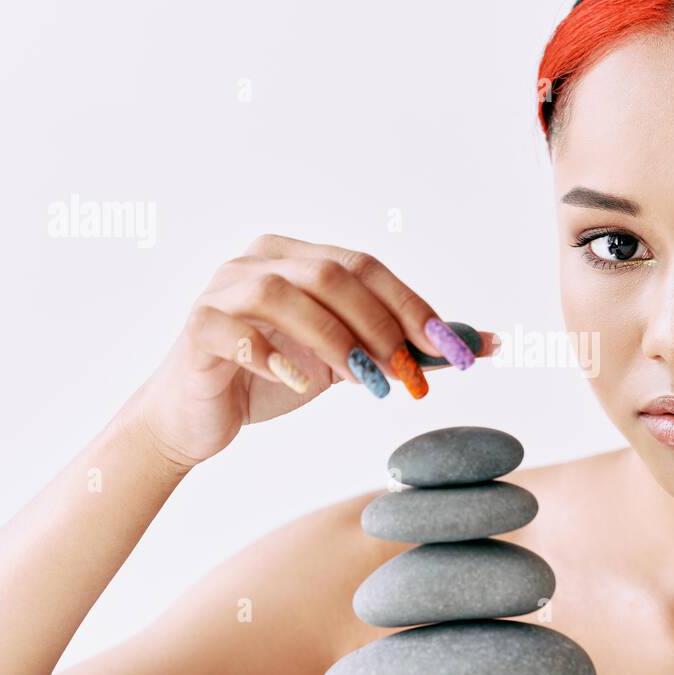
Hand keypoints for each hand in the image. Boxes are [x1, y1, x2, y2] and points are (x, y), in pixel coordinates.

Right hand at [124, 233, 496, 471]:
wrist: (197, 418)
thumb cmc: (274, 380)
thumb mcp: (346, 363)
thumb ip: (398, 347)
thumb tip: (477, 345)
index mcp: (296, 256)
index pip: (365, 266)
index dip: (411, 304)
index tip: (451, 348)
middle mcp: (258, 261)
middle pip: (331, 273)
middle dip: (380, 324)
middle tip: (409, 375)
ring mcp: (222, 290)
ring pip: (285, 294)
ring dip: (335, 339)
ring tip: (364, 383)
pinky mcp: (196, 329)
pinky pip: (235, 332)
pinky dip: (273, 356)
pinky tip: (298, 385)